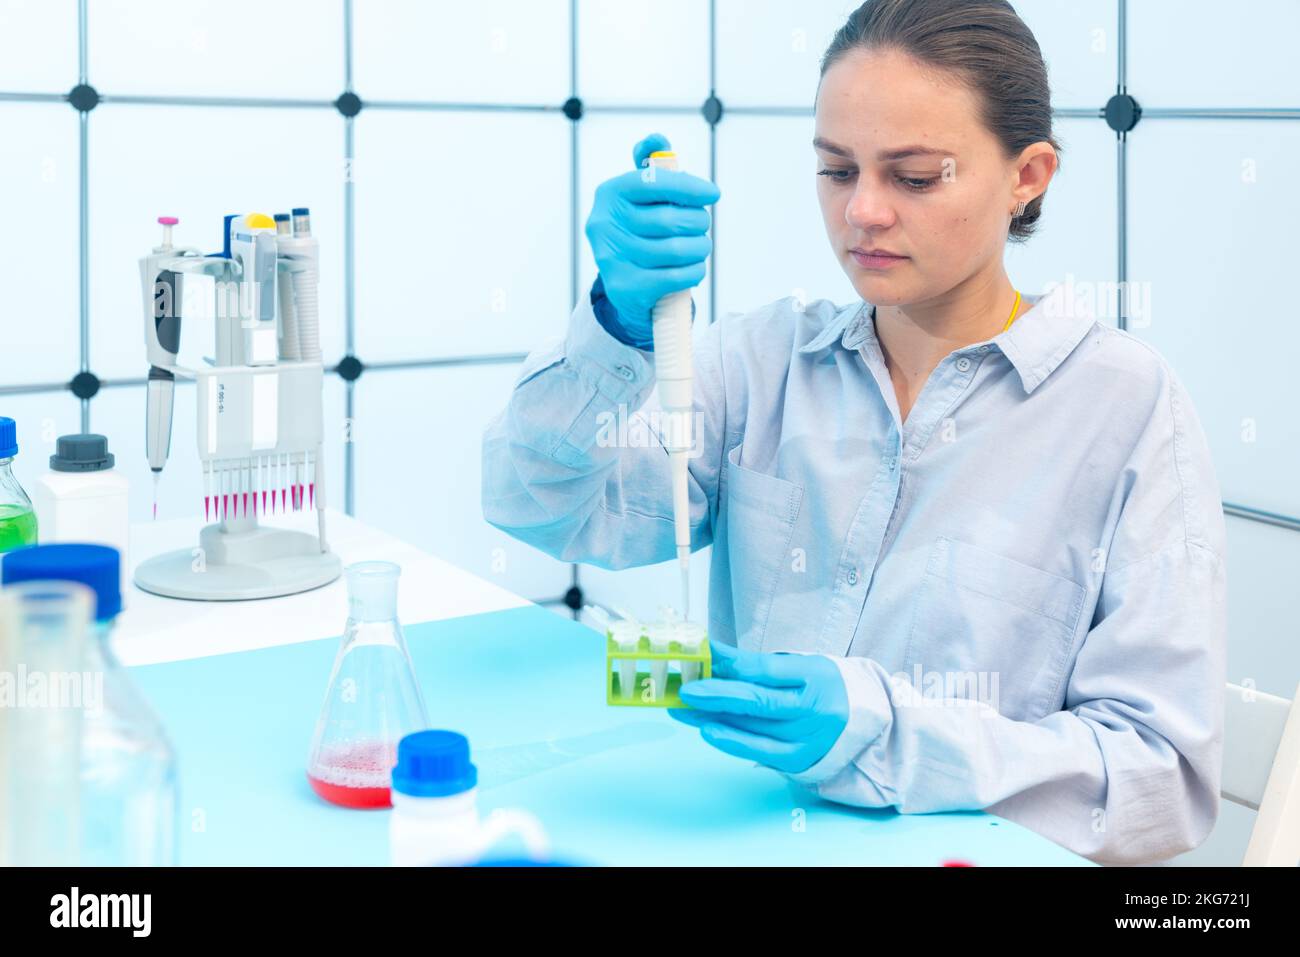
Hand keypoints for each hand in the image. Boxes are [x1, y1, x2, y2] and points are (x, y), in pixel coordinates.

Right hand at [584, 132, 720, 343]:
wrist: (626, 284)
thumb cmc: (641, 230)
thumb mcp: (643, 197)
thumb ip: (652, 166)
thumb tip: (657, 139)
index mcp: (610, 193)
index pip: (652, 182)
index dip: (688, 187)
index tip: (713, 194)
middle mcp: (604, 224)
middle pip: (668, 219)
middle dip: (697, 222)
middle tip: (702, 226)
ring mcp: (612, 258)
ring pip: (675, 249)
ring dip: (699, 248)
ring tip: (700, 246)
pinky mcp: (625, 287)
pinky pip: (675, 276)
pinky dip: (694, 271)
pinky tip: (695, 266)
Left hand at [668, 640, 849, 773]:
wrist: (856, 719)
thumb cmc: (816, 685)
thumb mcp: (794, 664)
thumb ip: (752, 662)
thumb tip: (709, 652)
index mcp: (814, 675)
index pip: (767, 670)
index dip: (732, 665)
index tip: (702, 657)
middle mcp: (814, 709)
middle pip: (760, 702)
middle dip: (718, 695)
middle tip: (686, 690)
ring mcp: (806, 737)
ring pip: (753, 727)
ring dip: (712, 717)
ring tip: (682, 708)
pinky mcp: (797, 759)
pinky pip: (758, 751)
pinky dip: (730, 741)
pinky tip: (706, 731)